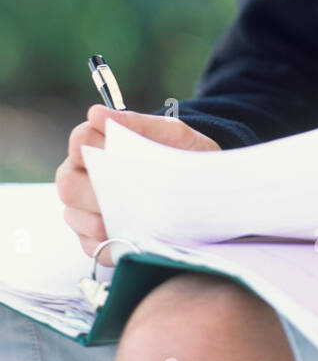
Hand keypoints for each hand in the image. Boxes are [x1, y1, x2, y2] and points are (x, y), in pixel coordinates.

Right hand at [55, 106, 220, 264]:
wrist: (205, 187)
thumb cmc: (184, 155)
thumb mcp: (172, 135)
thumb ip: (138, 124)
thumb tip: (96, 113)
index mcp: (99, 146)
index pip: (79, 141)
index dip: (89, 144)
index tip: (109, 148)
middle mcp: (86, 178)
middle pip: (68, 182)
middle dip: (91, 186)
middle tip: (121, 189)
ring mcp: (87, 211)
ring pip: (73, 215)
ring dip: (99, 216)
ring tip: (128, 215)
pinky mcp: (97, 241)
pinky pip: (92, 246)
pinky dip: (110, 244)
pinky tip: (131, 237)